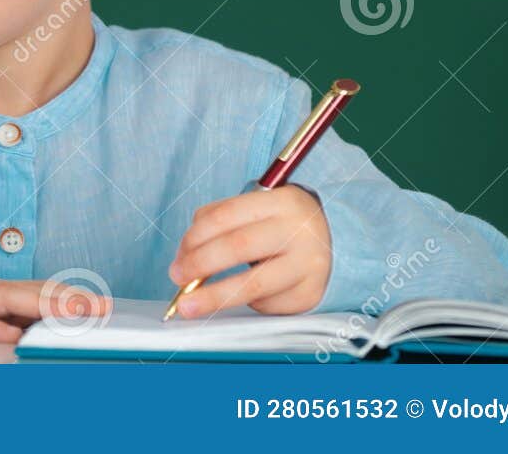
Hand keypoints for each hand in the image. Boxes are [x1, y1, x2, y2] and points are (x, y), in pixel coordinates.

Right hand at [0, 260, 110, 342]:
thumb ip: (13, 316)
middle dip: (70, 300)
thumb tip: (47, 328)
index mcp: (3, 291)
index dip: (74, 296)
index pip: (45, 290)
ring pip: (12, 299)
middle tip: (99, 308)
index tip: (103, 305)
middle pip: (37, 292)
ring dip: (43, 306)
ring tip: (70, 313)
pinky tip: (9, 336)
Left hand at [168, 184, 331, 317]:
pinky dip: (246, 303)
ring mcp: (308, 264)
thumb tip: (185, 258)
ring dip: (214, 297)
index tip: (177, 259)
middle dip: (200, 265)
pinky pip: (267, 303)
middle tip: (178, 279)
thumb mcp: (257, 209)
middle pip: (238, 247)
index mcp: (281, 201)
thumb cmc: (279, 226)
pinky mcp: (310, 293)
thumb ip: (218, 223)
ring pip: (252, 285)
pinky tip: (241, 296)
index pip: (226, 216)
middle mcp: (299, 230)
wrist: (330, 242)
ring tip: (189, 305)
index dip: (194, 238)